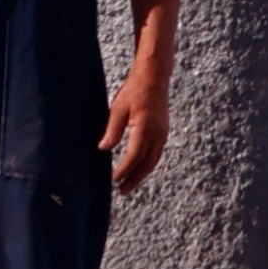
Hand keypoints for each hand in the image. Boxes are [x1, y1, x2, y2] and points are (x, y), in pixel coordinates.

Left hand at [102, 60, 169, 188]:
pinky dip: (146, 163)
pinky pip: (156, 152)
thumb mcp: (118, 108)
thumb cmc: (134, 90)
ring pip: (153, 160)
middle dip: (135, 179)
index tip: (113, 179)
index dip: (124, 169)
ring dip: (141, 173)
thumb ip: (112, 130)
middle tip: (122, 191)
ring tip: (129, 184)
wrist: (155, 77)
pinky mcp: (163, 131)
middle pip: (148, 163)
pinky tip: (138, 167)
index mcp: (146, 127)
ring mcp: (163, 133)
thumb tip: (104, 149)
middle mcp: (158, 133)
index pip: (134, 155)